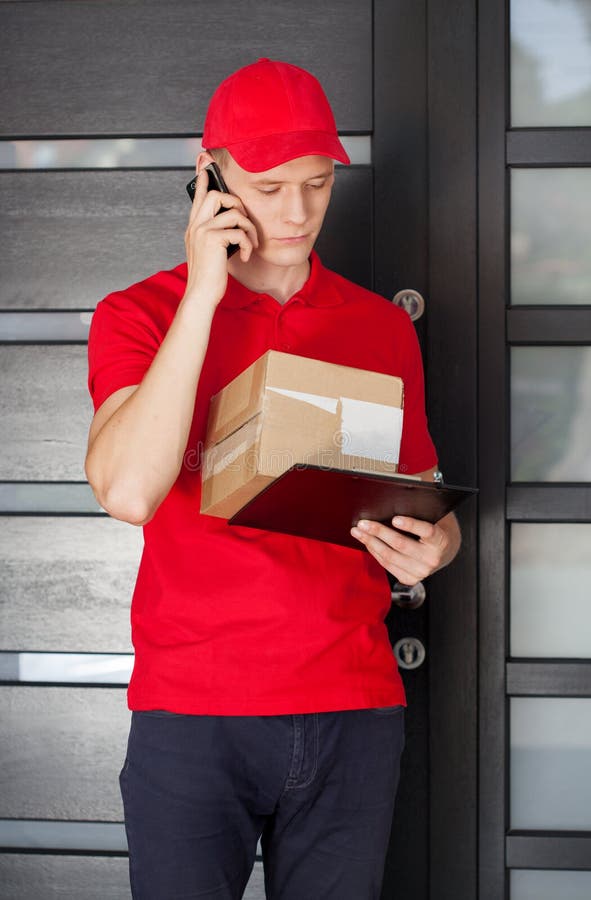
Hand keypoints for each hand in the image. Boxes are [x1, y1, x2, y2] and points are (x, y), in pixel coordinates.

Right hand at [183, 167, 258, 307]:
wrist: (201, 294)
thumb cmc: (208, 277)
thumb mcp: (209, 252)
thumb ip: (215, 235)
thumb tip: (232, 224)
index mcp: (194, 227)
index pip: (199, 197)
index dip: (203, 178)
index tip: (205, 163)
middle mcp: (196, 226)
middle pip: (217, 195)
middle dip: (238, 204)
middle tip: (245, 221)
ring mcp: (202, 231)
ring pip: (234, 213)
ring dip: (249, 228)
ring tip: (250, 244)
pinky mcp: (213, 239)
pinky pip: (239, 231)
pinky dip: (248, 244)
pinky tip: (244, 256)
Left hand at [350, 513, 458, 584]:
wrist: (442, 552)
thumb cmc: (432, 530)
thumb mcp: (431, 517)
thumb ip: (418, 507)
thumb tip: (395, 492)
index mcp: (441, 541)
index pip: (427, 531)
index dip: (411, 525)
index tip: (395, 518)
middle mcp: (432, 558)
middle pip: (401, 544)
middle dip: (379, 532)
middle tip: (364, 523)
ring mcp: (421, 571)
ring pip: (390, 556)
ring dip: (371, 542)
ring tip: (359, 531)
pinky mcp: (410, 578)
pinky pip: (387, 565)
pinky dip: (374, 551)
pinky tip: (366, 541)